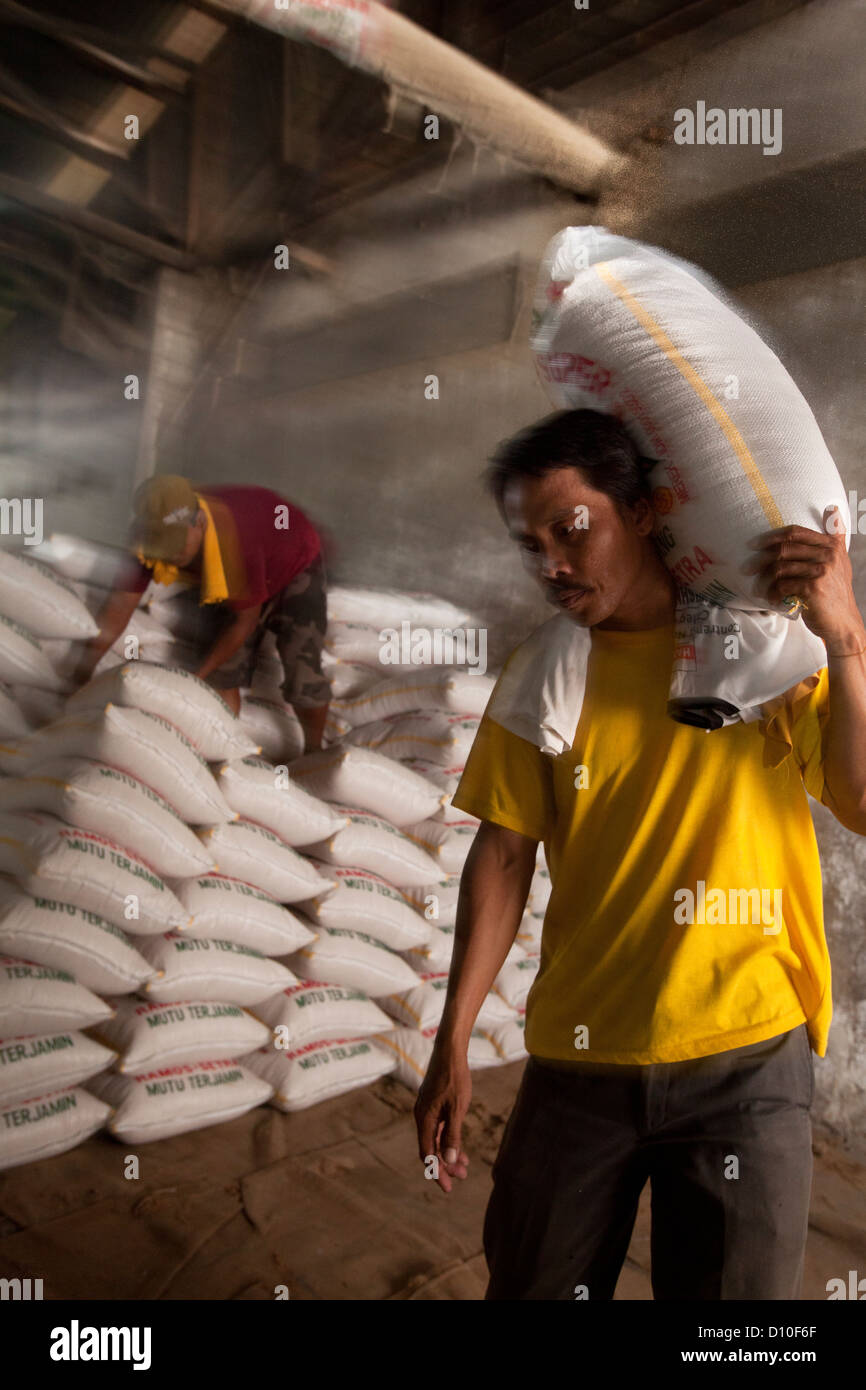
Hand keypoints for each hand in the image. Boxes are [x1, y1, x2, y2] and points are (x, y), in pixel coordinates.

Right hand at [414, 1044, 470, 1194]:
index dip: (437, 1171)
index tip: (448, 1187)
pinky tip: (459, 1148)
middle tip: (461, 1178)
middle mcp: (422, 1116)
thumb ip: (453, 1134)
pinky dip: (448, 1140)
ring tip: (464, 1167)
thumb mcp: (457, 1108)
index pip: (427, 1153)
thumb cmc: (454, 1077)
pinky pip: (439, 1129)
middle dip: (445, 1165)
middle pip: (431, 1148)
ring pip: (436, 1139)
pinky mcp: (434, 1105)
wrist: (450, 1050)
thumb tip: (449, 1159)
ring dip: (448, 1153)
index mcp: (424, 1118)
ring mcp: (428, 1110)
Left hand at [753, 506, 865, 650]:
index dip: (771, 537)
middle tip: (747, 568)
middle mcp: (828, 555)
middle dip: (760, 559)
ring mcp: (821, 571)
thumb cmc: (835, 593)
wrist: (842, 623)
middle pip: (783, 549)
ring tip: (758, 588)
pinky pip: (782, 585)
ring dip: (764, 579)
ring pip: (780, 568)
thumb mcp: (840, 561)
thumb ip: (835, 537)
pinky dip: (772, 593)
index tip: (754, 545)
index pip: (795, 532)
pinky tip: (771, 599)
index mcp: (831, 546)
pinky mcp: (813, 588)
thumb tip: (831, 508)